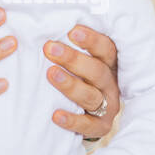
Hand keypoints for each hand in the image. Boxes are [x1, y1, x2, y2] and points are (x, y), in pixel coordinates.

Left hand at [45, 25, 120, 140]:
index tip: (72, 30)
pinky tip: (55, 115)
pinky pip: (88, 125)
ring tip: (51, 74)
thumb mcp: (79, 63)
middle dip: (73, 59)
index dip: (91, 40)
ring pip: (92, 96)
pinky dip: (72, 120)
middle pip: (97, 71)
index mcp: (108, 65)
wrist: (87, 118)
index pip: (106, 49)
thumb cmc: (78, 80)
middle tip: (49, 48)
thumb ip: (67, 47)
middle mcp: (110, 84)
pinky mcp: (101, 127)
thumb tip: (43, 27)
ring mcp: (107, 106)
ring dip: (71, 85)